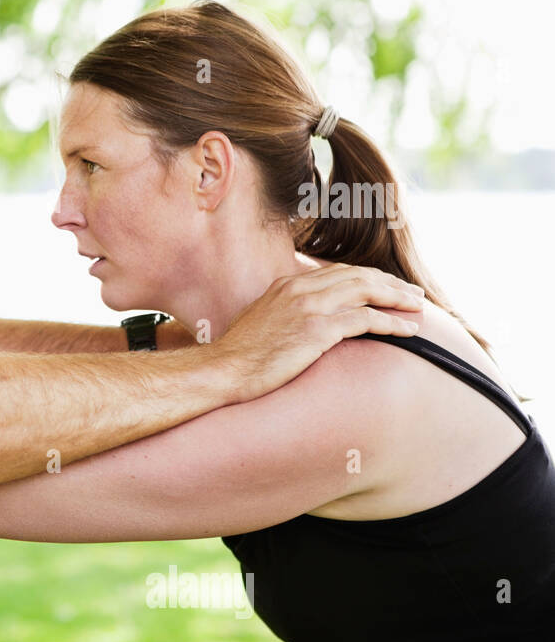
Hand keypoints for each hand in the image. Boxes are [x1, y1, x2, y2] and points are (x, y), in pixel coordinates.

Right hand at [214, 262, 424, 403]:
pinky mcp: (317, 329)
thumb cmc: (239, 356)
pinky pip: (365, 319)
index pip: (339, 272)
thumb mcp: (260, 322)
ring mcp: (309, 307)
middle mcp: (300, 289)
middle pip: (359, 276)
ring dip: (397, 298)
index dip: (369, 278)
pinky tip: (408, 330)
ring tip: (418, 308)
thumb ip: (282, 313)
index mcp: (287, 284)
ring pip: (367, 290)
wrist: (224, 370)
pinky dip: (391, 322)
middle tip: (413, 295)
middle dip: (391, 284)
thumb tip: (296, 322)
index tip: (388, 288)